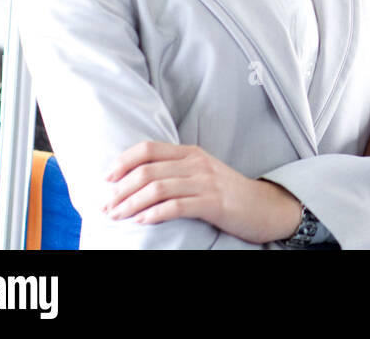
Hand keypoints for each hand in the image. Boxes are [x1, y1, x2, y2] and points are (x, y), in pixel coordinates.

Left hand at [102, 141, 301, 243]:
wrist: (264, 206)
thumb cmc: (227, 193)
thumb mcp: (201, 173)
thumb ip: (175, 170)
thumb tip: (137, 179)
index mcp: (190, 153)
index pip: (149, 148)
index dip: (123, 162)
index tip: (106, 179)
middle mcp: (196, 163)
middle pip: (147, 171)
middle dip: (120, 190)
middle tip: (106, 207)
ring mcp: (206, 182)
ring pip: (157, 188)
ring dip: (131, 204)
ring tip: (117, 216)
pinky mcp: (213, 203)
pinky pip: (176, 206)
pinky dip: (155, 214)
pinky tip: (142, 222)